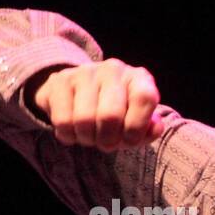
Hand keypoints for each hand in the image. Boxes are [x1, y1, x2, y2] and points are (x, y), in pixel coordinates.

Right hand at [28, 57, 163, 150]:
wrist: (80, 95)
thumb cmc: (119, 114)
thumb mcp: (138, 123)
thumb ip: (150, 130)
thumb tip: (155, 127)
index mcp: (138, 78)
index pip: (144, 98)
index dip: (137, 126)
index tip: (129, 141)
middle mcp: (113, 70)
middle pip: (110, 115)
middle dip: (109, 140)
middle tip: (107, 144)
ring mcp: (84, 72)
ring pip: (84, 120)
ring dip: (88, 139)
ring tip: (91, 138)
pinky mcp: (59, 80)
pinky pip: (63, 120)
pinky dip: (69, 136)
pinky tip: (73, 132)